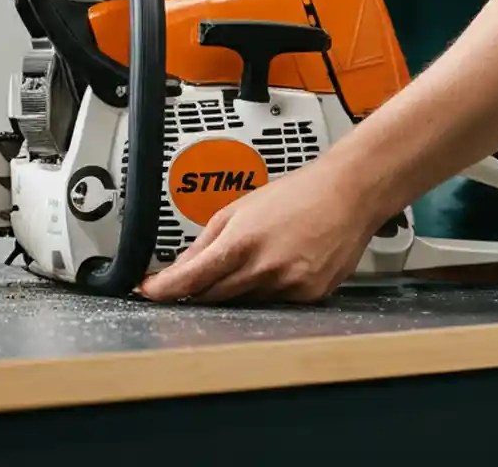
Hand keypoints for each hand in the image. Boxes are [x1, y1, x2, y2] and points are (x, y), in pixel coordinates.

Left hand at [137, 158, 387, 303]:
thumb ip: (204, 242)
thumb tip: (179, 267)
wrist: (348, 193)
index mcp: (242, 243)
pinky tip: (280, 266)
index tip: (149, 292)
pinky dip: (267, 291)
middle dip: (200, 290)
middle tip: (196, 279)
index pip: (192, 278)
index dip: (165, 289)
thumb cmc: (296, 195)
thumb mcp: (238, 210)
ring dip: (237, 290)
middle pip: (214, 297)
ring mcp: (290, 286)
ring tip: (257, 258)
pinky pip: (274, 304)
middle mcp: (265, 269)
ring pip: (244, 303)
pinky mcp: (310, 297)